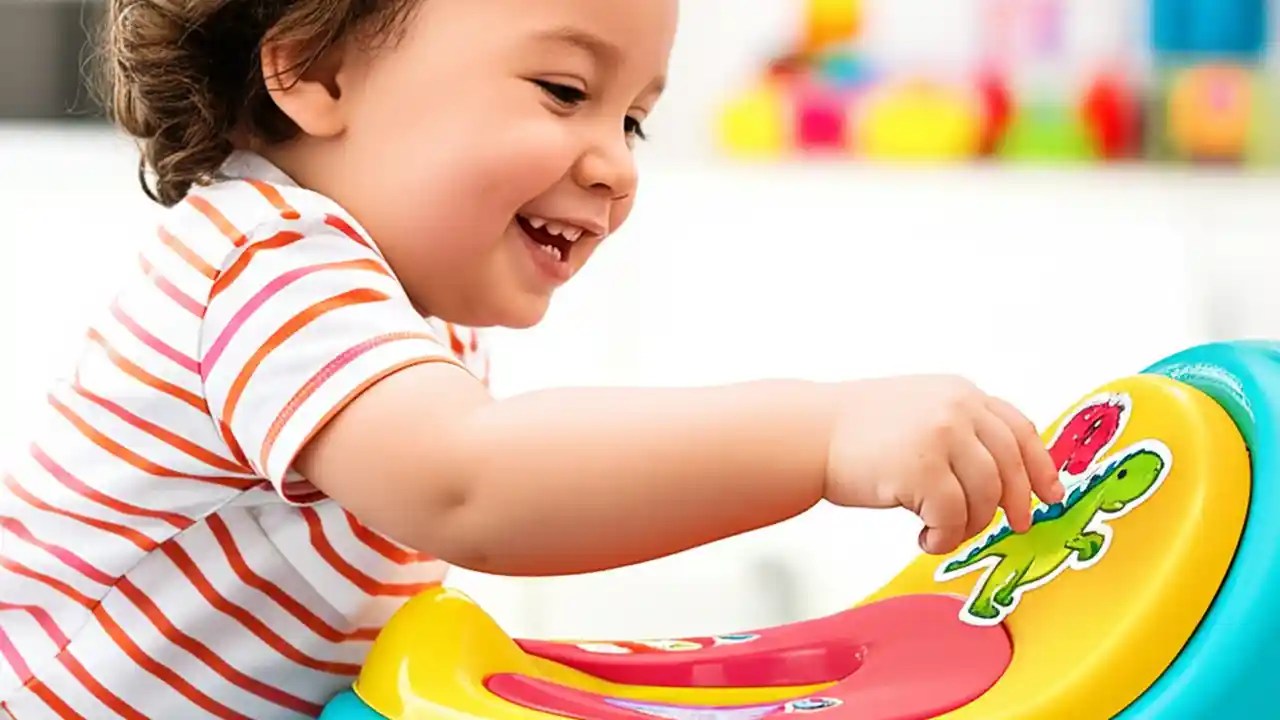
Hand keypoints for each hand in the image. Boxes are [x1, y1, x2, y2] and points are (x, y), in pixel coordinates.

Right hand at [824, 375, 1063, 554]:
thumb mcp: (918, 411)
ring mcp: (941, 435)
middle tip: (1014, 526)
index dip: (1041, 467)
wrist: (808, 433)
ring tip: (943, 532)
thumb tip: (999, 477)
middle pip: (1010, 466)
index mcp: (960, 393)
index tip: (1050, 494)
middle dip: (1015, 504)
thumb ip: (959, 430)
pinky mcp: (922, 468)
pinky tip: (924, 538)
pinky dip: (944, 537)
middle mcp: (957, 408)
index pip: (1019, 429)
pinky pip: (953, 517)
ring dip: (969, 525)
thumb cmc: (853, 431)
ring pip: (985, 496)